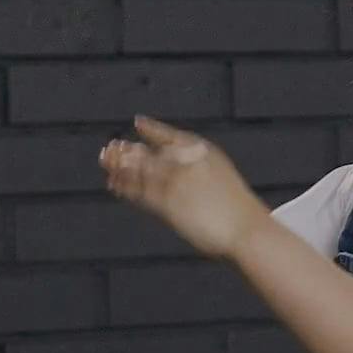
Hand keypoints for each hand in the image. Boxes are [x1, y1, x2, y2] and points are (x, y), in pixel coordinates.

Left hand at [102, 116, 269, 257]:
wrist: (246, 228)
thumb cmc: (238, 208)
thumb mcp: (221, 176)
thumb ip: (199, 169)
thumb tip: (182, 170)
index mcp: (203, 151)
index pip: (170, 134)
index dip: (151, 128)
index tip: (138, 123)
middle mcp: (185, 161)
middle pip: (149, 151)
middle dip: (128, 149)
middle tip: (110, 148)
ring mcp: (174, 181)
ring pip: (139, 170)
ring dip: (119, 165)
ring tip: (106, 162)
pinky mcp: (166, 202)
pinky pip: (138, 191)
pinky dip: (124, 186)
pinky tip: (113, 184)